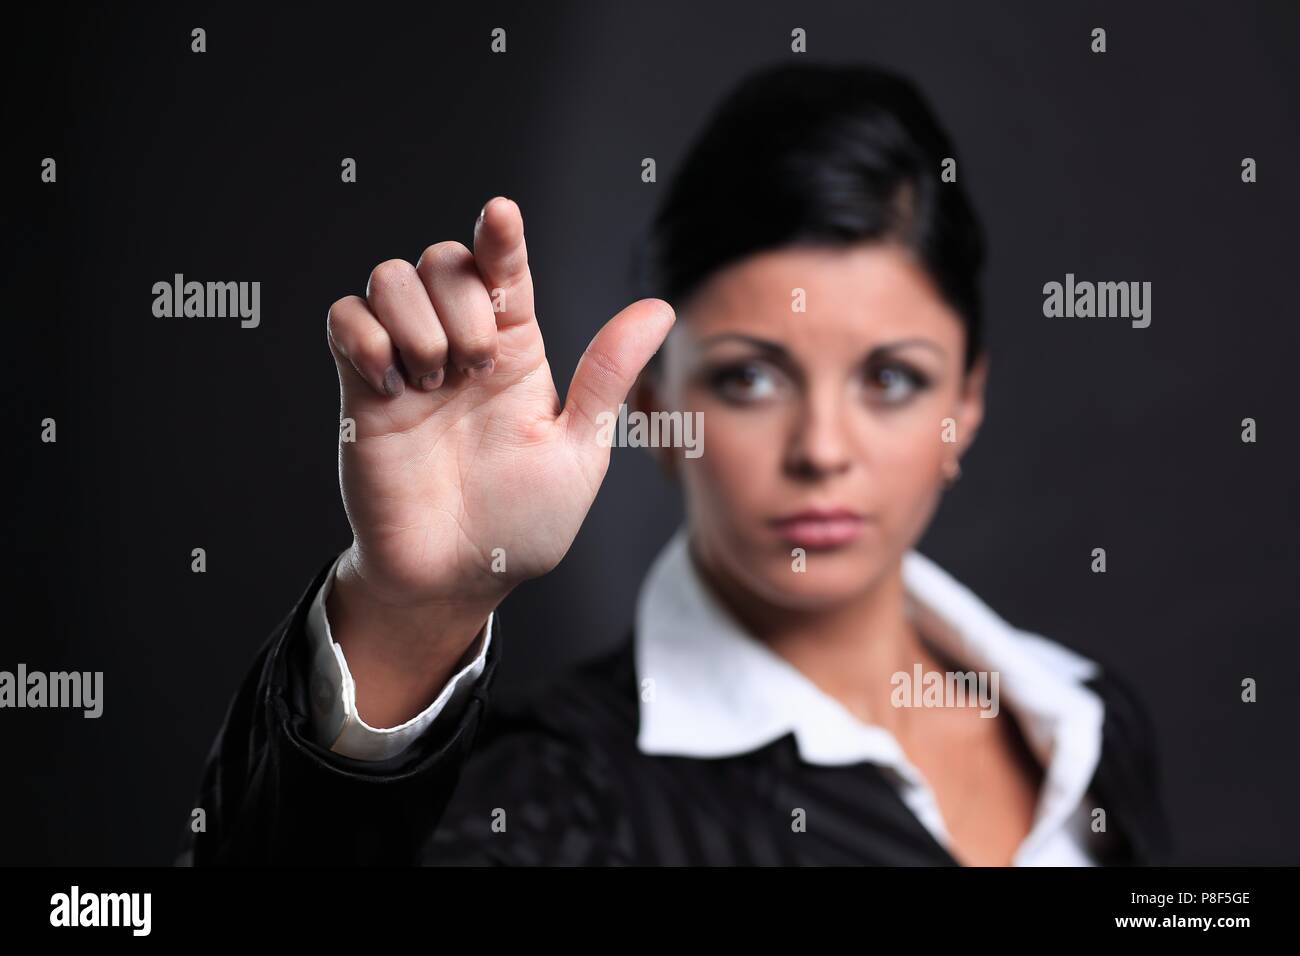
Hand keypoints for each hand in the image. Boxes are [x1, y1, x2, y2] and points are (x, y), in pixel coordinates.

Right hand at [324, 197, 673, 677]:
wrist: (455, 576)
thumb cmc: (522, 521)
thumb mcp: (579, 450)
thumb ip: (606, 377)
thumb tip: (659, 309)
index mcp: (517, 352)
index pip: (505, 269)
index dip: (501, 237)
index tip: (502, 216)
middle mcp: (460, 346)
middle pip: (443, 260)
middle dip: (461, 305)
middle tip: (474, 372)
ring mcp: (407, 363)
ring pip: (390, 278)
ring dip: (416, 321)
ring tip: (434, 383)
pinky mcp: (360, 388)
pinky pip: (343, 320)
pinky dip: (365, 338)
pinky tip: (392, 386)